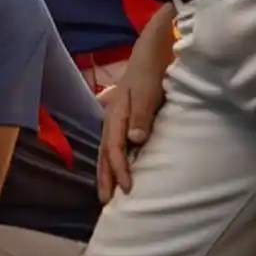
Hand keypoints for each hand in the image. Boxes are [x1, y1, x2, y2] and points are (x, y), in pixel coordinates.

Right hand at [98, 61, 166, 203]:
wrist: (151, 53)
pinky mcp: (123, 119)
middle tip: (105, 202)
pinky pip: (114, 145)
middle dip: (104, 178)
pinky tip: (117, 169)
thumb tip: (134, 140)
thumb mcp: (149, 92)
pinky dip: (114, 161)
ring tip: (107, 192)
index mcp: (116, 115)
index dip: (120, 170)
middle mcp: (111, 120)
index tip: (127, 189)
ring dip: (106, 172)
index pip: (115, 149)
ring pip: (107, 151)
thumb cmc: (151, 72)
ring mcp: (115, 120)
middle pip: (104, 154)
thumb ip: (142, 116)